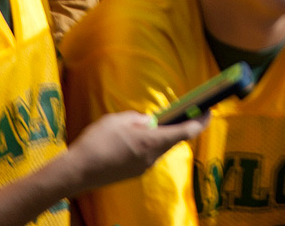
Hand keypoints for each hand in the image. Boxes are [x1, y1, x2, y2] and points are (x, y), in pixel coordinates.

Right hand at [62, 110, 207, 191]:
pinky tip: (132, 141)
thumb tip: (148, 122)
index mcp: (154, 141)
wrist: (76, 172)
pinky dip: (147, 146)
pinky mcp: (134, 174)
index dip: (202, 120)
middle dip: (178, 126)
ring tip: (147, 126)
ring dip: (159, 137)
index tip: (208, 110)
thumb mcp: (119, 120)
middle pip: (174, 140)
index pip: (188, 131)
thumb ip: (139, 119)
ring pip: (159, 148)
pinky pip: (147, 156)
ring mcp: (144, 167)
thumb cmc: (97, 141)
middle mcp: (153, 157)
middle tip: (177, 114)